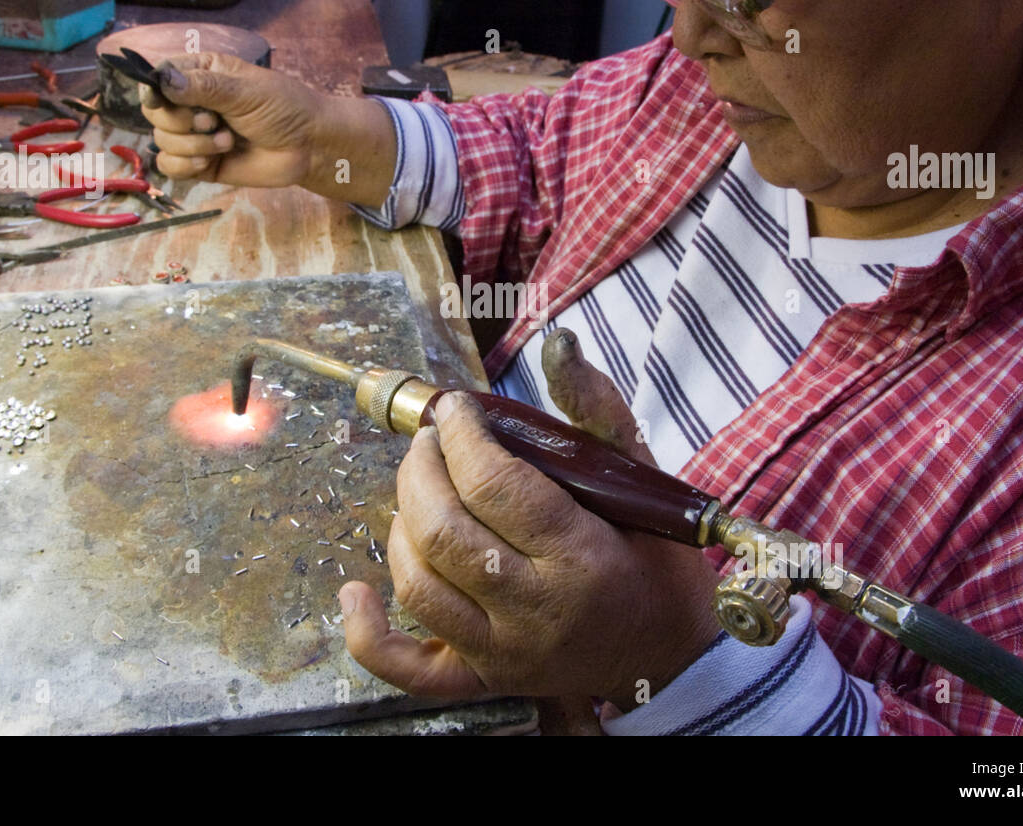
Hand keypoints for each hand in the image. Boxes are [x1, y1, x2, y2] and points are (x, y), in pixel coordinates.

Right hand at [140, 52, 326, 186]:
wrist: (308, 147)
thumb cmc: (284, 108)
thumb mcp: (245, 91)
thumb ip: (203, 86)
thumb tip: (162, 81)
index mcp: (201, 74)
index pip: (158, 77)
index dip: (155, 91)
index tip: (162, 99)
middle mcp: (192, 102)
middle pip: (155, 113)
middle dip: (181, 122)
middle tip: (213, 122)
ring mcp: (195, 134)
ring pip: (163, 141)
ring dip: (193, 145)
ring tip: (228, 142)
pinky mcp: (200, 163)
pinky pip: (169, 166)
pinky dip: (184, 166)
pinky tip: (208, 163)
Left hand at [339, 329, 721, 709]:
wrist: (667, 654)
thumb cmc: (656, 561)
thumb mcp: (643, 479)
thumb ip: (596, 409)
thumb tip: (558, 342)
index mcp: (582, 556)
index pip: (496, 487)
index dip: (462, 437)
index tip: (456, 410)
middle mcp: (537, 611)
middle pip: (445, 532)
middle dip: (422, 470)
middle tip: (431, 442)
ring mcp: (504, 652)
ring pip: (419, 585)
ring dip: (403, 525)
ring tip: (419, 493)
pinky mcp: (482, 680)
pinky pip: (407, 668)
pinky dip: (368, 632)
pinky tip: (355, 591)